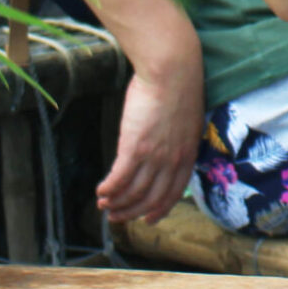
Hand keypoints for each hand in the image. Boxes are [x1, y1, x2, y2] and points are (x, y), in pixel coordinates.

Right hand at [95, 63, 202, 225]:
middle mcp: (172, 161)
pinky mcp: (134, 146)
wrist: (171, 70)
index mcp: (187, 154)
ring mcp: (154, 156)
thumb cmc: (178, 87)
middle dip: (132, 212)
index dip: (159, 209)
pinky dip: (109, 189)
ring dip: (117, 203)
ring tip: (104, 206)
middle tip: (116, 218)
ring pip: (133, 192)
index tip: (147, 218)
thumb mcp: (186, 120)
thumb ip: (177, 140)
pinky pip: (119, 178)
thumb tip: (165, 149)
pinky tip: (100, 191)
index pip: (173, 193)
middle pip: (151, 198)